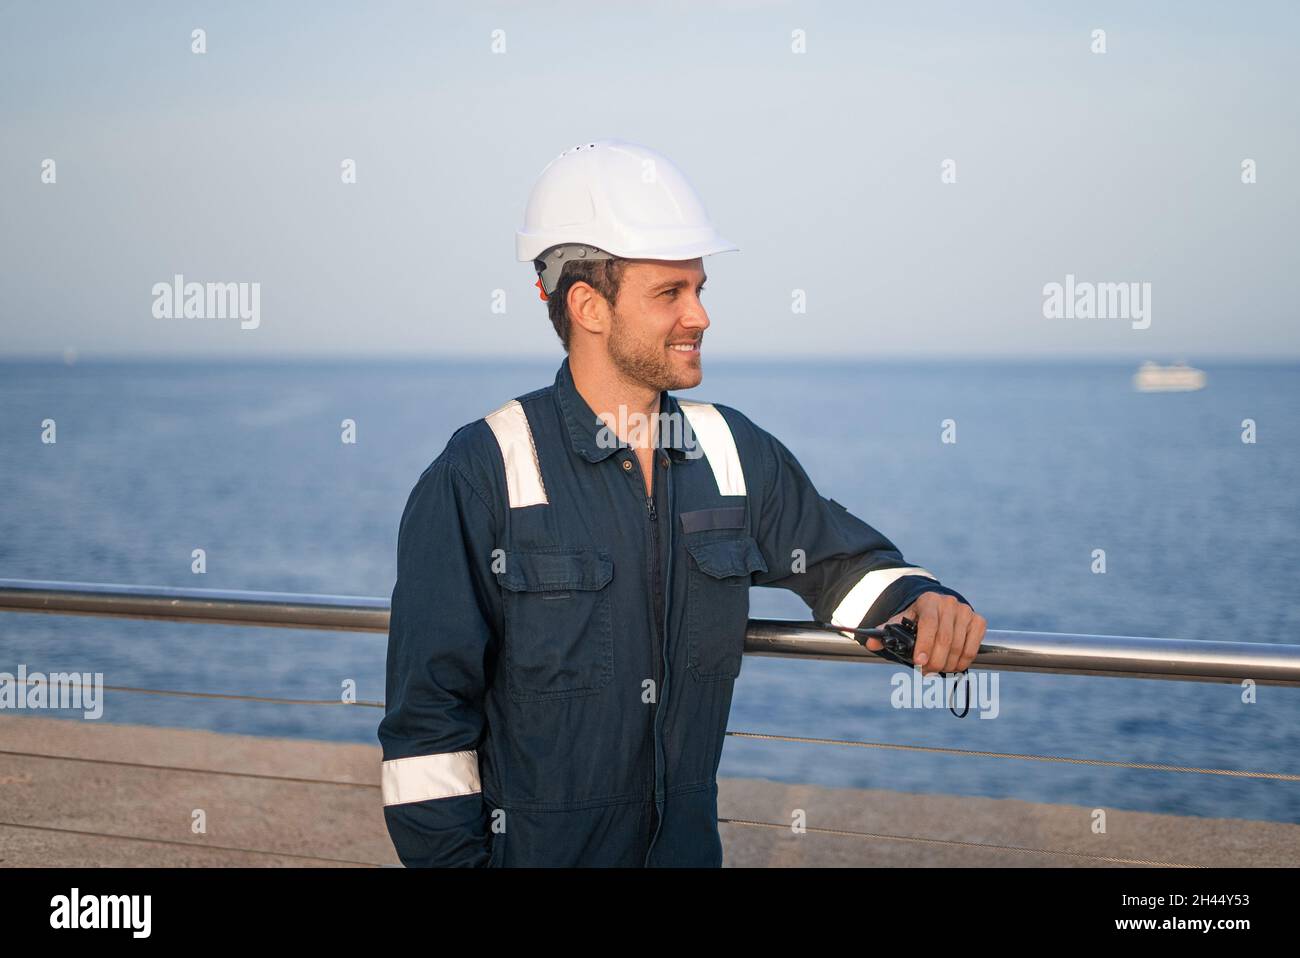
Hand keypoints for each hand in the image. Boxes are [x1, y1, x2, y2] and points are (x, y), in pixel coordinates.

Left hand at [865, 592, 986, 674]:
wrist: (940, 609)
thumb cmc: (918, 619)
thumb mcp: (902, 621)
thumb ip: (887, 632)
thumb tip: (871, 644)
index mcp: (928, 600)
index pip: (929, 624)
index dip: (925, 645)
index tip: (919, 663)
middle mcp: (949, 603)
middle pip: (945, 639)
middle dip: (935, 661)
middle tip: (925, 672)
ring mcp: (966, 611)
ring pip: (959, 646)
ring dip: (948, 664)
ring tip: (937, 670)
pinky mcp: (978, 620)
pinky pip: (973, 645)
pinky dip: (964, 660)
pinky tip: (954, 666)